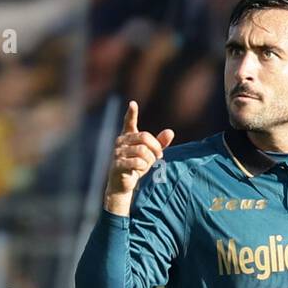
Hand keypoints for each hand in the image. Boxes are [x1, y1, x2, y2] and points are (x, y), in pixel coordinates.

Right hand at [103, 100, 174, 215]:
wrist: (122, 184)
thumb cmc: (136, 166)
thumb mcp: (149, 155)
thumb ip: (159, 143)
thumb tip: (170, 132)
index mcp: (127, 136)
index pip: (129, 122)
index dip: (131, 113)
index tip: (133, 104)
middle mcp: (121, 141)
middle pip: (144, 138)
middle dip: (156, 148)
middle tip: (159, 156)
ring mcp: (117, 152)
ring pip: (142, 151)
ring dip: (150, 160)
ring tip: (148, 165)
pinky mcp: (117, 164)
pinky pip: (137, 162)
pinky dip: (143, 167)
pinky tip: (140, 170)